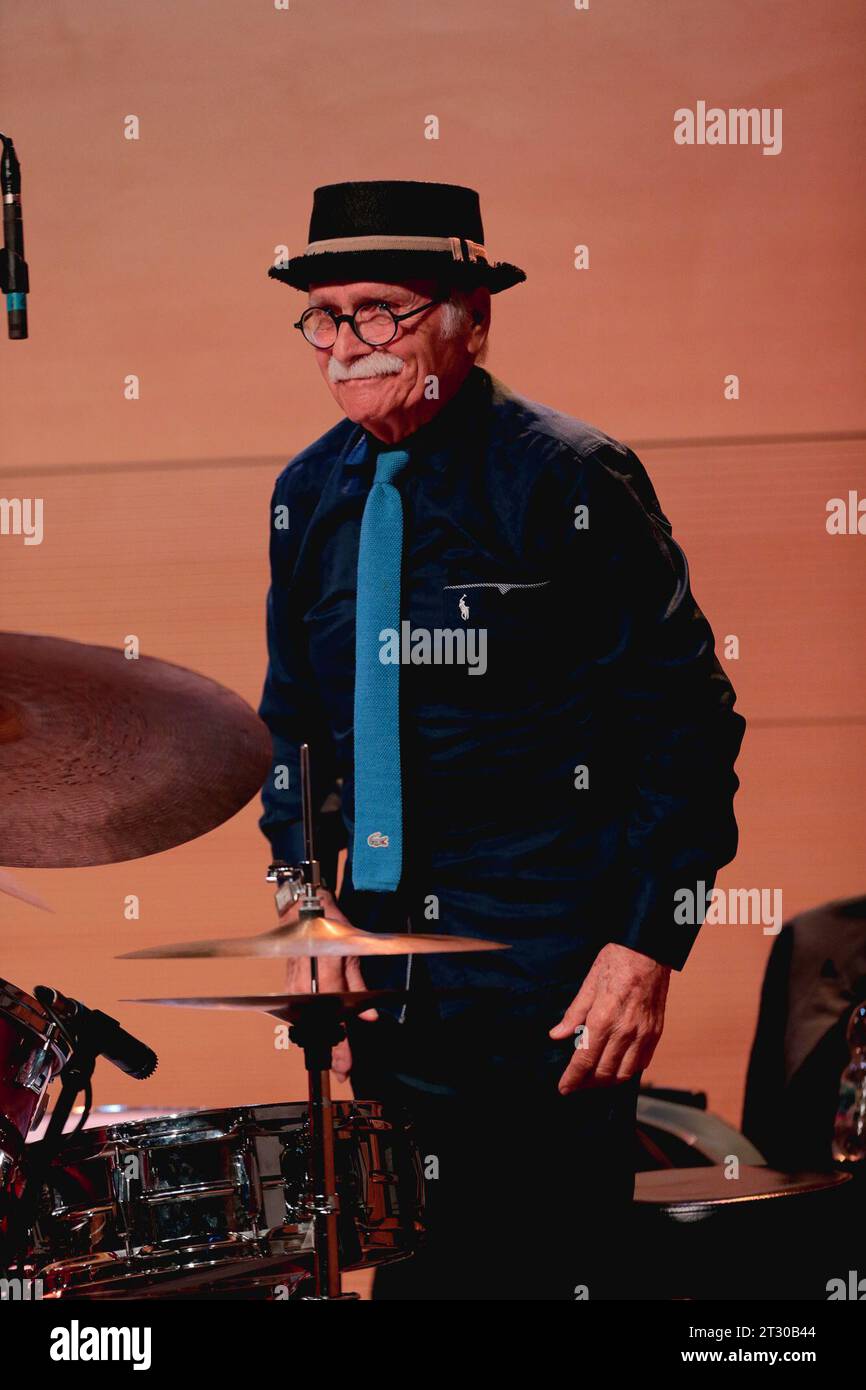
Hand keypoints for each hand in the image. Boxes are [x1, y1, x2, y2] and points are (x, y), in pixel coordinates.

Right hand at [279, 887, 376, 1082]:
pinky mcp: (289, 984)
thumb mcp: (353, 950)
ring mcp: (294, 987)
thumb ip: (359, 985)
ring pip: (307, 1024)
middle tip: (341, 1071)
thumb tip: (370, 1017)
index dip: (341, 1047)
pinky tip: (319, 1035)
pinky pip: (299, 1012)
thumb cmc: (330, 925)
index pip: (335, 1020)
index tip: (346, 1067)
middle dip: (330, 1052)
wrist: (302, 908)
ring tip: (334, 1058)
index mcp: (325, 977)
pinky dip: (310, 1026)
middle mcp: (306, 986)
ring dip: (320, 1041)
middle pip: (318, 1029)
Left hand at [549, 942, 670, 1093]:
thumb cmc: (616, 961)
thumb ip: (573, 1013)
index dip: (573, 1078)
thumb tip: (556, 1035)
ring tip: (595, 1078)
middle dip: (587, 1083)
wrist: (649, 950)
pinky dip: (628, 1070)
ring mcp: (643, 1034)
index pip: (585, 1059)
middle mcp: (625, 1031)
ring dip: (608, 1081)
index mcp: (604, 1018)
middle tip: (576, 1083)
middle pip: (604, 1072)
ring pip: (625, 1074)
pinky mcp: (656, 1033)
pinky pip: (642, 1063)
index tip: (564, 1088)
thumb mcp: (588, 983)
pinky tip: (617, 1066)